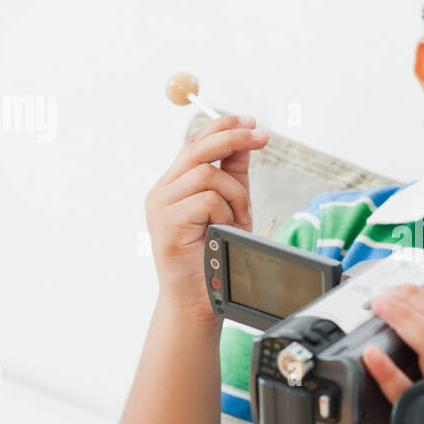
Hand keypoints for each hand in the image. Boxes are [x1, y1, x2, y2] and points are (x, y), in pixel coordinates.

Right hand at [145, 114, 268, 330]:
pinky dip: (225, 213)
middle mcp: (162, 191)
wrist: (200, 300)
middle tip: (261, 136)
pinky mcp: (167, 223)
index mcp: (174, 185)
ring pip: (207, 174)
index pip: (195, 142)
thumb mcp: (232, 206)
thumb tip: (248, 138)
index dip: (224, 126)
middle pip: (198, 147)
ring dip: (235, 194)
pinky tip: (223, 230)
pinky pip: (207, 200)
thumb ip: (235, 173)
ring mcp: (161, 206)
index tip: (253, 122)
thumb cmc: (216, 256)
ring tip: (238, 218)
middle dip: (234, 137)